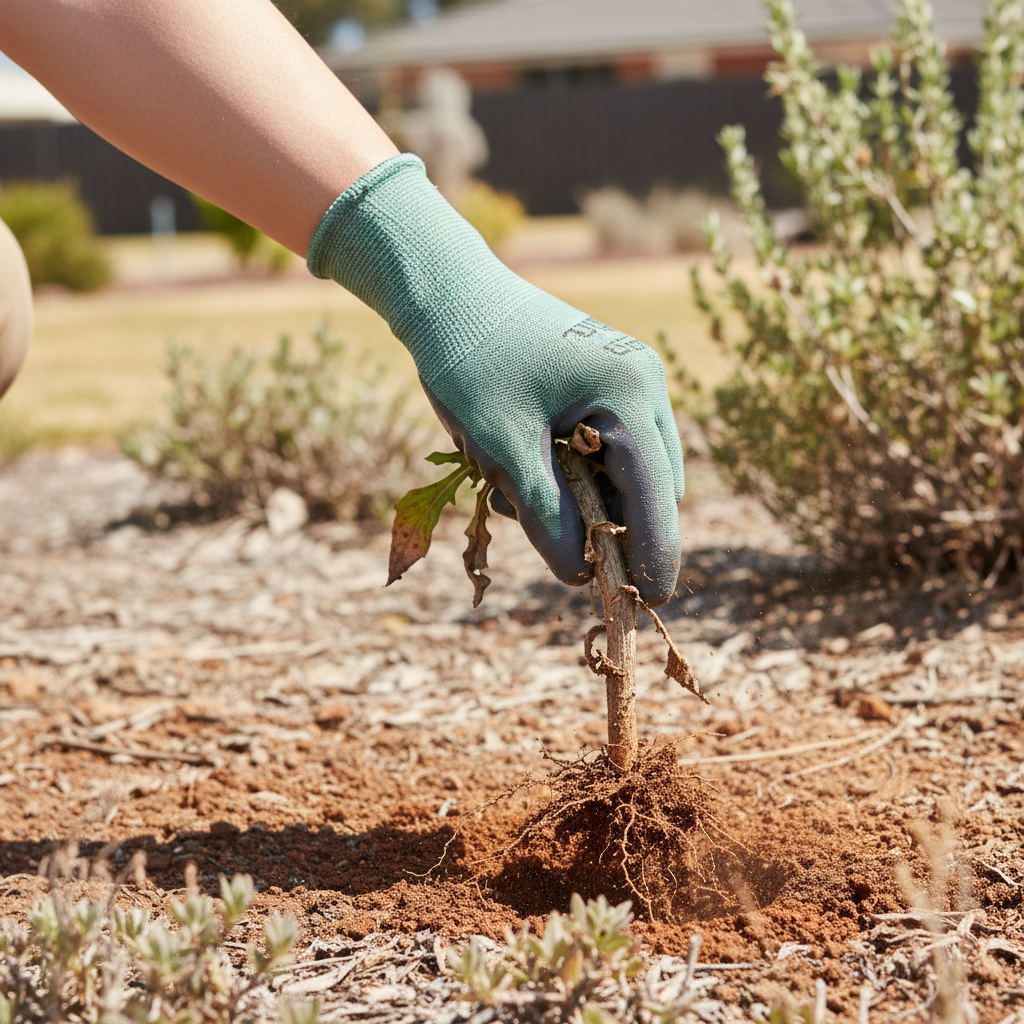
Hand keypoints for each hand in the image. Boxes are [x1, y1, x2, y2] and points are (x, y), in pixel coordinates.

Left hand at [308, 154, 683, 604]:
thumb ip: (547, 515)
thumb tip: (578, 577)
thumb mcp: (503, 447)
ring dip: (580, 498)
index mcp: (630, 392)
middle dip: (608, 525)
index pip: (654, 493)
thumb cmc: (470, 358)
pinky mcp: (603, 382)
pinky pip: (601, 447)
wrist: (442, 288)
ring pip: (623, 469)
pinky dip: (568, 472)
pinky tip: (514, 465)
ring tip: (507, 487)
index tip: (650, 605)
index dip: (653, 552)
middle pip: (646, 484)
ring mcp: (626, 379)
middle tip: (561, 555)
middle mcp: (642, 383)